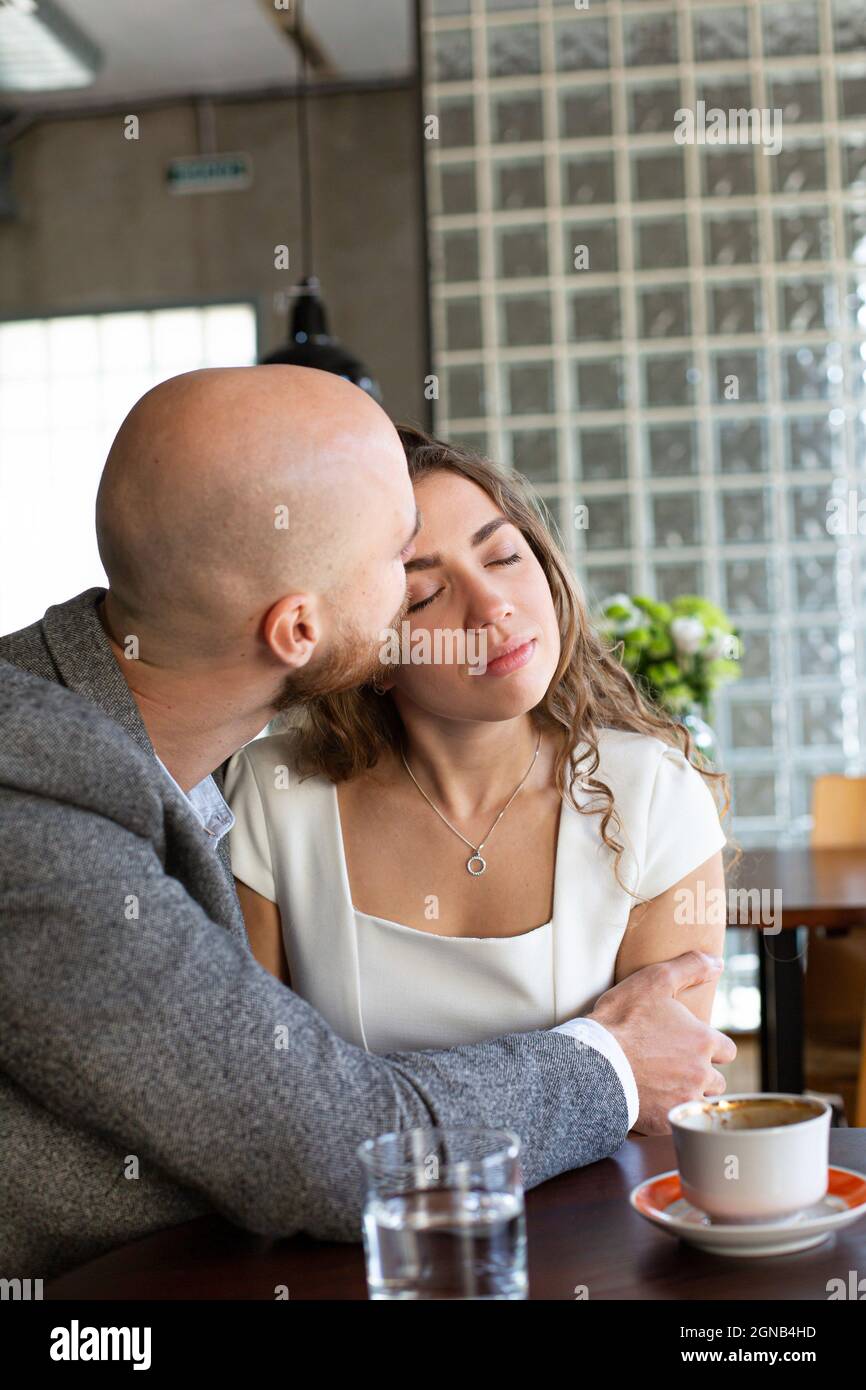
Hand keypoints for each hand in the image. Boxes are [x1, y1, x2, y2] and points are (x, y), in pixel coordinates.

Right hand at [586, 950, 736, 1134]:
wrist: (594, 1061)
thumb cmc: (622, 1020)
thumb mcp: (655, 980)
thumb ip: (691, 967)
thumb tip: (719, 963)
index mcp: (703, 1042)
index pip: (726, 1050)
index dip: (711, 1048)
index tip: (692, 1046)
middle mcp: (701, 1074)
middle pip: (717, 1081)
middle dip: (702, 1075)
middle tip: (675, 1066)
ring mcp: (685, 1100)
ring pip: (700, 1102)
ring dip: (688, 1095)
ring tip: (664, 1087)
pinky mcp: (667, 1122)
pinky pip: (677, 1122)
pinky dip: (668, 1114)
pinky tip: (650, 1103)